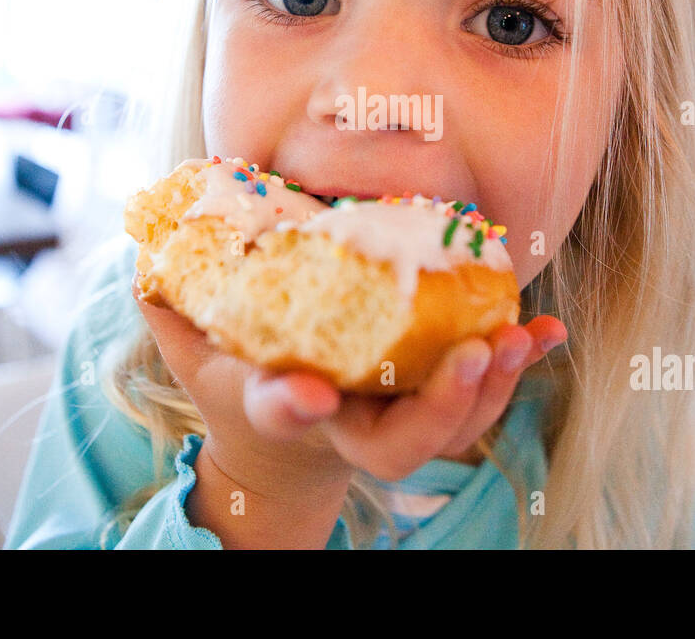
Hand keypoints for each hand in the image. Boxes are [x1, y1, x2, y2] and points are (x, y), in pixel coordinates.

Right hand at [132, 274, 566, 487]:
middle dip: (438, 410)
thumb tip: (146, 249)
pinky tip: (548, 332)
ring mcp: (395, 419)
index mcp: (281, 407)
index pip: (282, 413)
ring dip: (494, 385)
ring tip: (521, 337)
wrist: (289, 438)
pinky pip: (482, 392)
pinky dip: (520, 365)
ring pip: (451, 426)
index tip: (307, 392)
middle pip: (396, 445)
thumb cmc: (239, 379)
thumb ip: (169, 301)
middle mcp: (347, 423)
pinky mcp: (432, 402)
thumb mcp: (191, 345)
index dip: (292, 406)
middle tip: (473, 359)